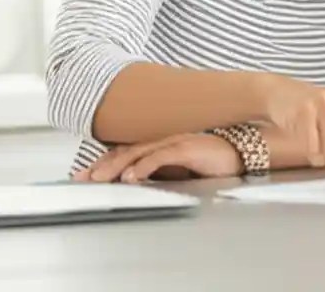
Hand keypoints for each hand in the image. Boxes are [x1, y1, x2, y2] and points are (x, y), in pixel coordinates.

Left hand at [73, 133, 242, 183]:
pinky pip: (160, 156)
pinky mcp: (187, 148)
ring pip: (137, 153)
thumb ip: (160, 174)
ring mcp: (174, 142)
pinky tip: (131, 176)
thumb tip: (138, 184)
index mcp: (160, 146)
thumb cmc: (213, 162)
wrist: (243, 152)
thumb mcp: (180, 172)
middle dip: (101, 165)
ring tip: (99, 178)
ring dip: (116, 166)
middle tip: (81, 177)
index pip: (125, 153)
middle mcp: (163, 140)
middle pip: (125, 152)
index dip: (104, 163)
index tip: (85, 175)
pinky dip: (143, 166)